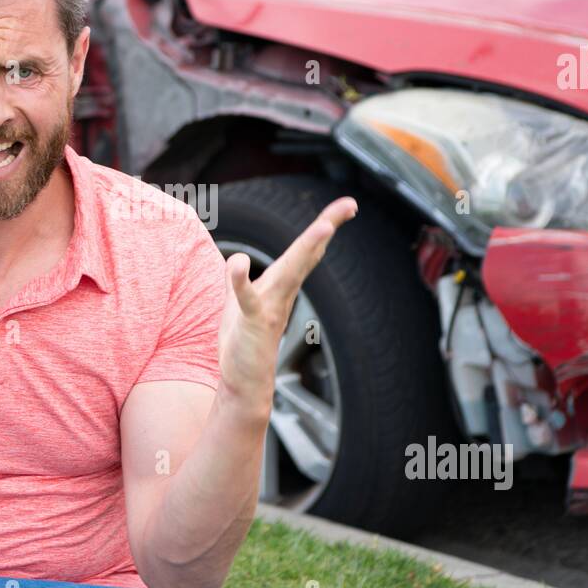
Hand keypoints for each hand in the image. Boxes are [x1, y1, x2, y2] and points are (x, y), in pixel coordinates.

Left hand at [218, 195, 357, 419]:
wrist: (244, 382)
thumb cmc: (244, 341)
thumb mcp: (241, 302)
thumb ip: (240, 281)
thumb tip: (238, 262)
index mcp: (282, 283)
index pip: (306, 249)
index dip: (325, 225)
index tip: (347, 205)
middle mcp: (283, 291)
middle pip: (306, 253)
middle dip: (325, 227)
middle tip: (348, 206)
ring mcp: (270, 306)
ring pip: (290, 272)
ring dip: (305, 249)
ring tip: (324, 227)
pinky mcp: (252, 321)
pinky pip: (248, 298)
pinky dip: (242, 281)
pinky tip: (238, 263)